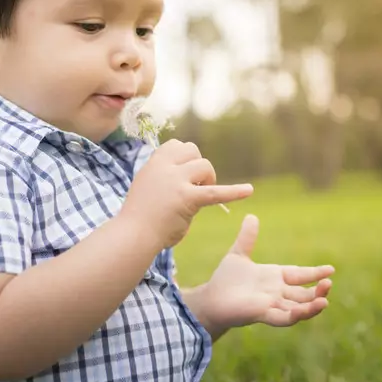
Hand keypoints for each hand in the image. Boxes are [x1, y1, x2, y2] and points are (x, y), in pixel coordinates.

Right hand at [121, 139, 253, 249]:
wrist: (133, 236)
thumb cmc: (141, 216)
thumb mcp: (148, 185)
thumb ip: (166, 175)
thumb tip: (191, 174)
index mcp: (153, 163)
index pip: (177, 145)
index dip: (185, 159)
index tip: (183, 176)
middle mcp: (164, 168)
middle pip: (193, 150)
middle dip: (198, 167)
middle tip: (194, 187)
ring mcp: (175, 182)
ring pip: (205, 166)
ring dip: (208, 179)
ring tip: (199, 197)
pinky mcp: (187, 199)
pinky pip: (215, 192)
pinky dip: (234, 192)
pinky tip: (248, 191)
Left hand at [197, 214, 333, 332]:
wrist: (210, 298)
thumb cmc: (224, 280)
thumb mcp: (238, 254)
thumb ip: (247, 237)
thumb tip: (251, 216)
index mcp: (274, 277)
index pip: (299, 275)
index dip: (315, 273)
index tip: (331, 269)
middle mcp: (276, 293)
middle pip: (304, 294)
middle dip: (318, 291)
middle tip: (329, 283)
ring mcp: (271, 305)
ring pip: (298, 308)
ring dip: (312, 306)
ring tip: (325, 300)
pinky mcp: (262, 314)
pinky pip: (283, 318)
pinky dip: (295, 315)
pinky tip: (304, 310)